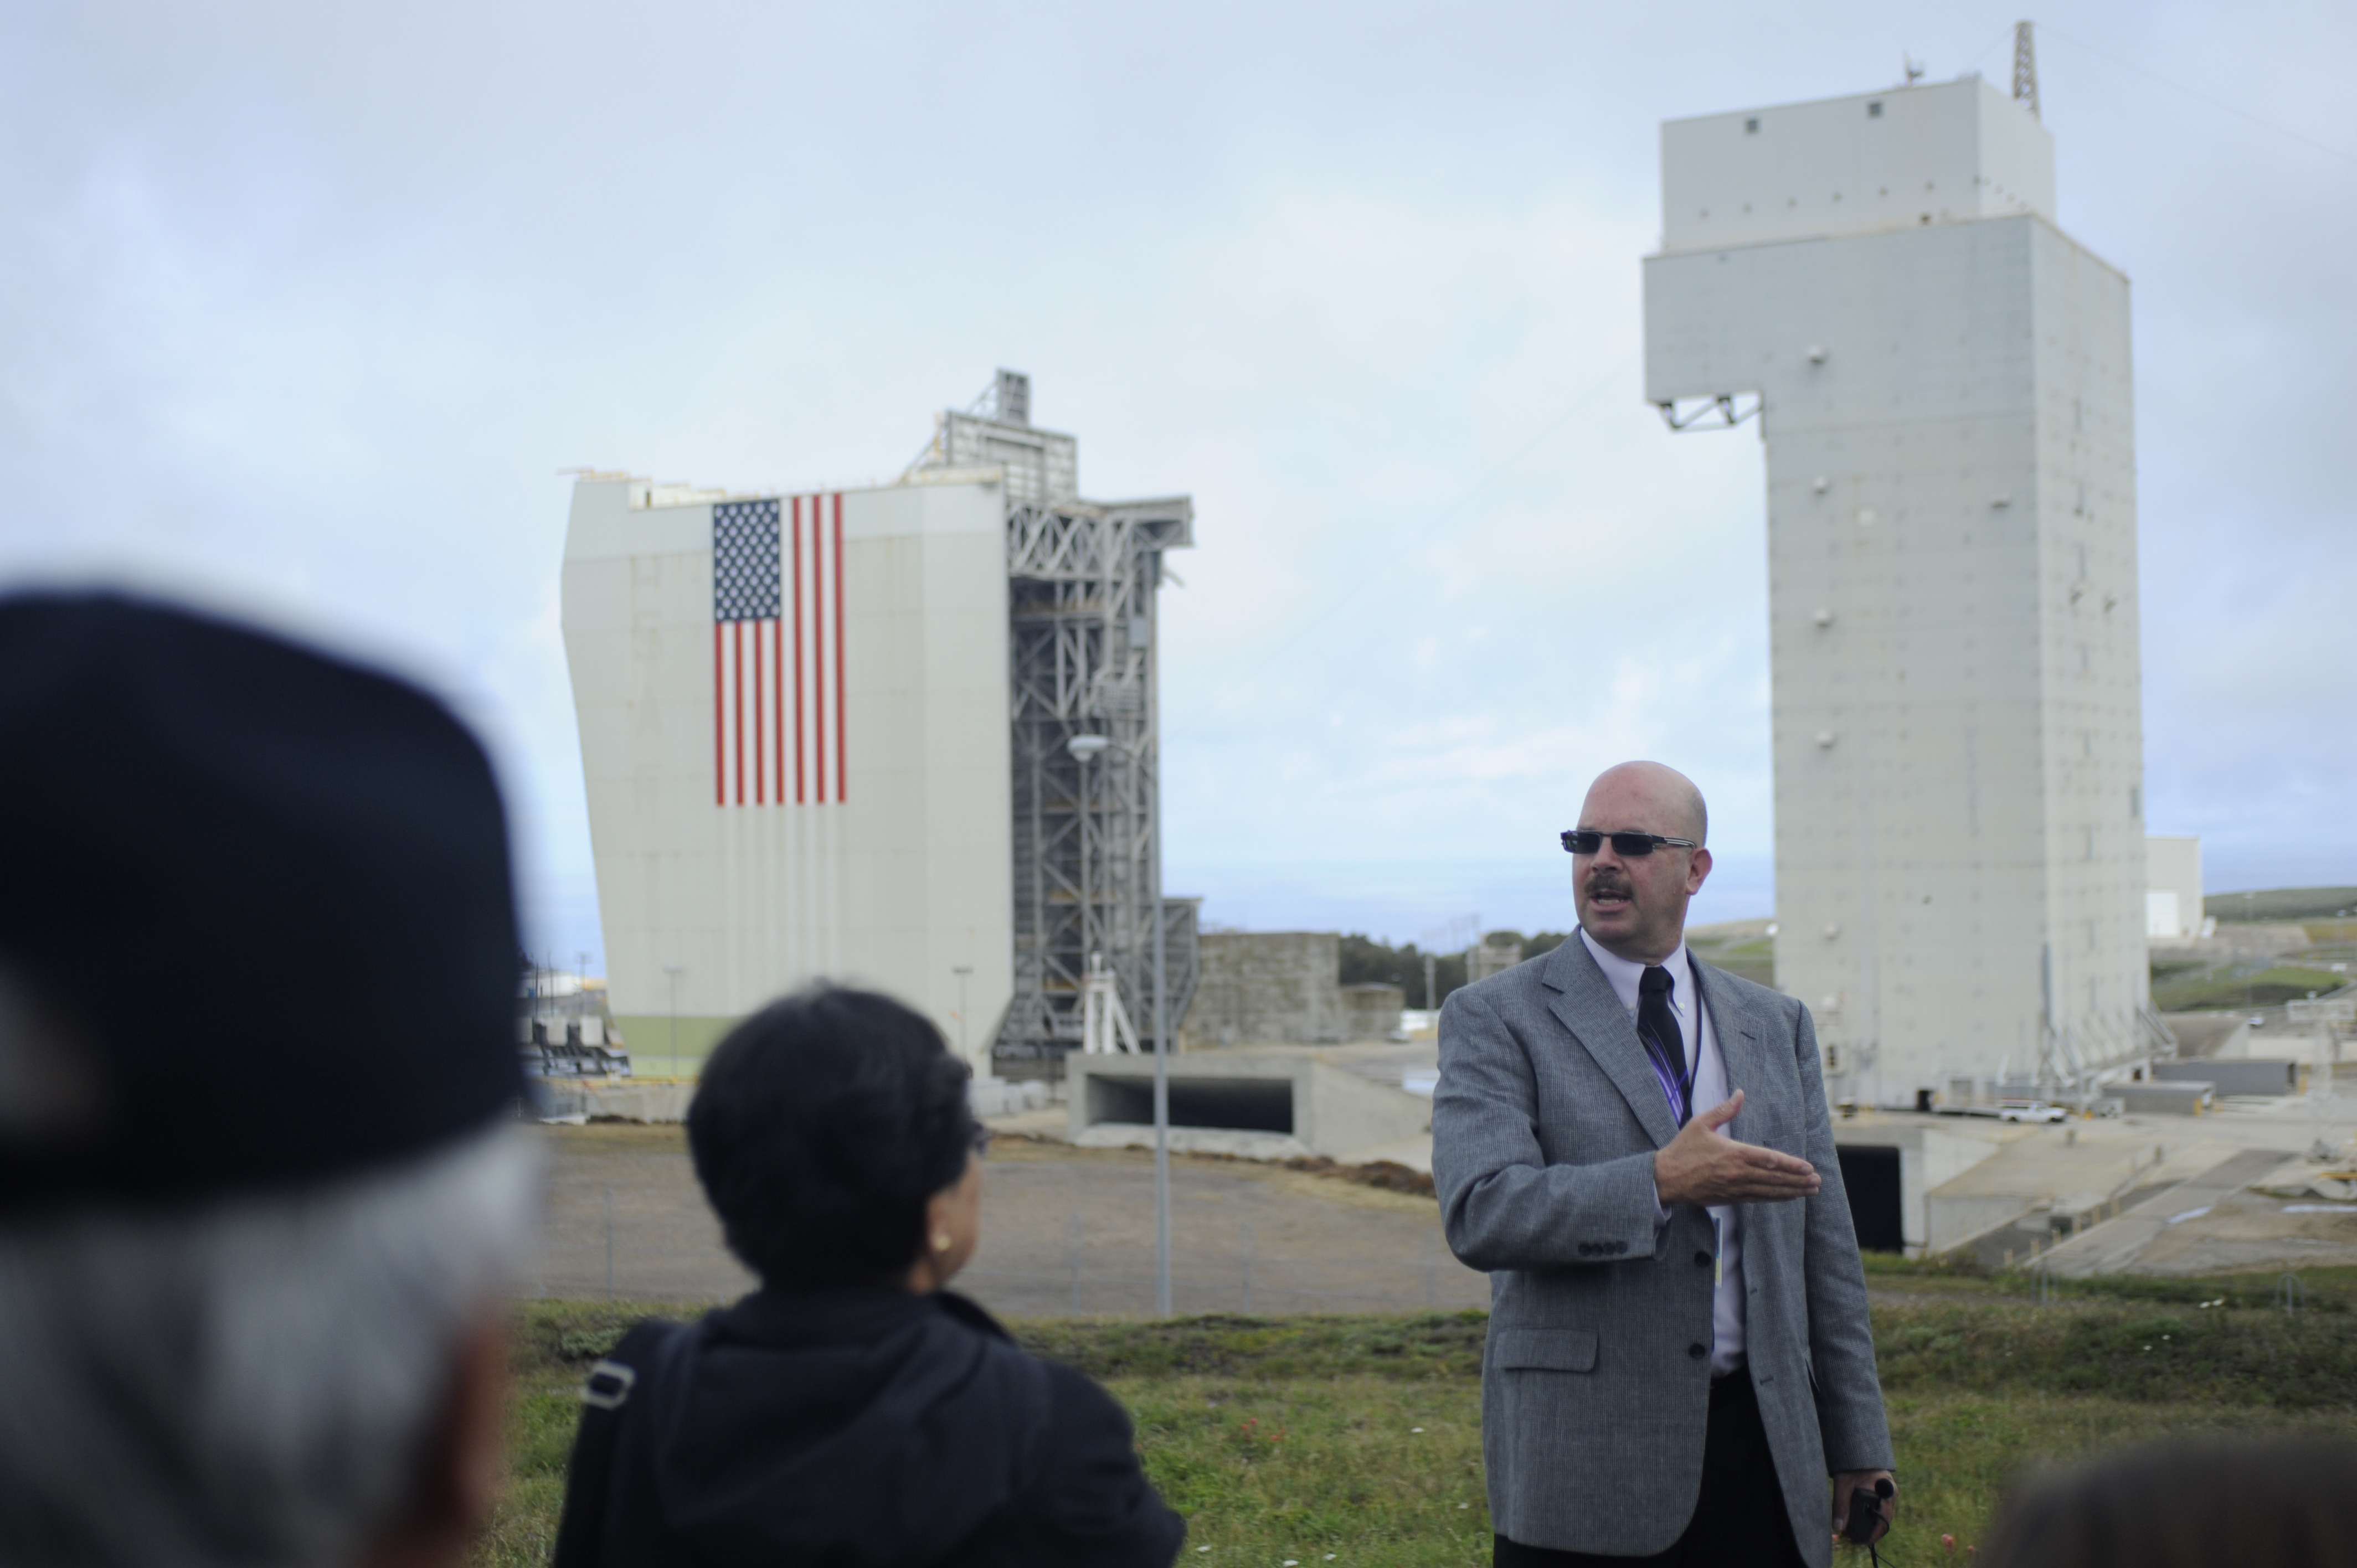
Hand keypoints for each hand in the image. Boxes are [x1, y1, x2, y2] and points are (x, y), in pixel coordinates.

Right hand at [1652, 1091, 1820, 1206]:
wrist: (1666, 1178)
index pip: (1769, 1160)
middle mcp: (1738, 1173)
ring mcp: (1735, 1188)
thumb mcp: (1701, 1124)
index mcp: (1733, 1153)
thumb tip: (1740, 1093)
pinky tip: (1788, 1197)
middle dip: (1798, 1180)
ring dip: (1792, 1191)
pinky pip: (1759, 1199)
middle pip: (1775, 1179)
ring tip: (1810, 1191)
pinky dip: (1776, 1199)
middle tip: (1817, 1181)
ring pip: (1770, 1192)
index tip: (1807, 1167)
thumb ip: (1724, 1110)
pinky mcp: (1730, 1198)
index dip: (1791, 1165)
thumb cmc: (1682, 1149)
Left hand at [1831, 1470, 1894, 1546]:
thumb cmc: (1851, 1463)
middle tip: (1855, 1539)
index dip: (1874, 1534)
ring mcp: (1888, 1490)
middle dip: (1871, 1530)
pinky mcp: (1883, 1489)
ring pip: (1882, 1513)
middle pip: (1884, 1518)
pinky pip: (1880, 1506)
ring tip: (1854, 1531)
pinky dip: (1871, 1514)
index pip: (1884, 1519)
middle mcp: (1890, 1492)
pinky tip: (1859, 1519)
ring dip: (1870, 1523)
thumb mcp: (1843, 1484)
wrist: (1855, 1446)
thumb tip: (1838, 1528)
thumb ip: (1841, 1506)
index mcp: (1886, 1490)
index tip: (1862, 1541)